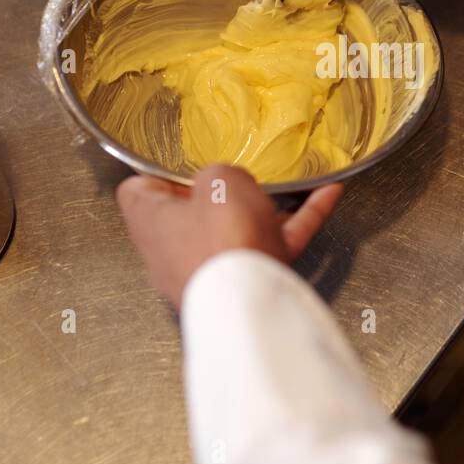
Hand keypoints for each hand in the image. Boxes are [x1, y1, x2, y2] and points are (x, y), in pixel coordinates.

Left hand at [116, 164, 343, 307]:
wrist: (250, 301)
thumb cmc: (222, 236)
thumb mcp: (220, 179)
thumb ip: (221, 174)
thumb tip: (229, 186)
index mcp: (152, 221)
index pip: (138, 190)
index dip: (158, 172)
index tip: (185, 163)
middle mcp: (173, 251)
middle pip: (193, 213)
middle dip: (221, 194)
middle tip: (242, 173)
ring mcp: (211, 270)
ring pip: (237, 231)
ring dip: (265, 208)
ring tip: (294, 183)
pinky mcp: (246, 281)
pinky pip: (273, 243)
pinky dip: (297, 221)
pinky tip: (325, 195)